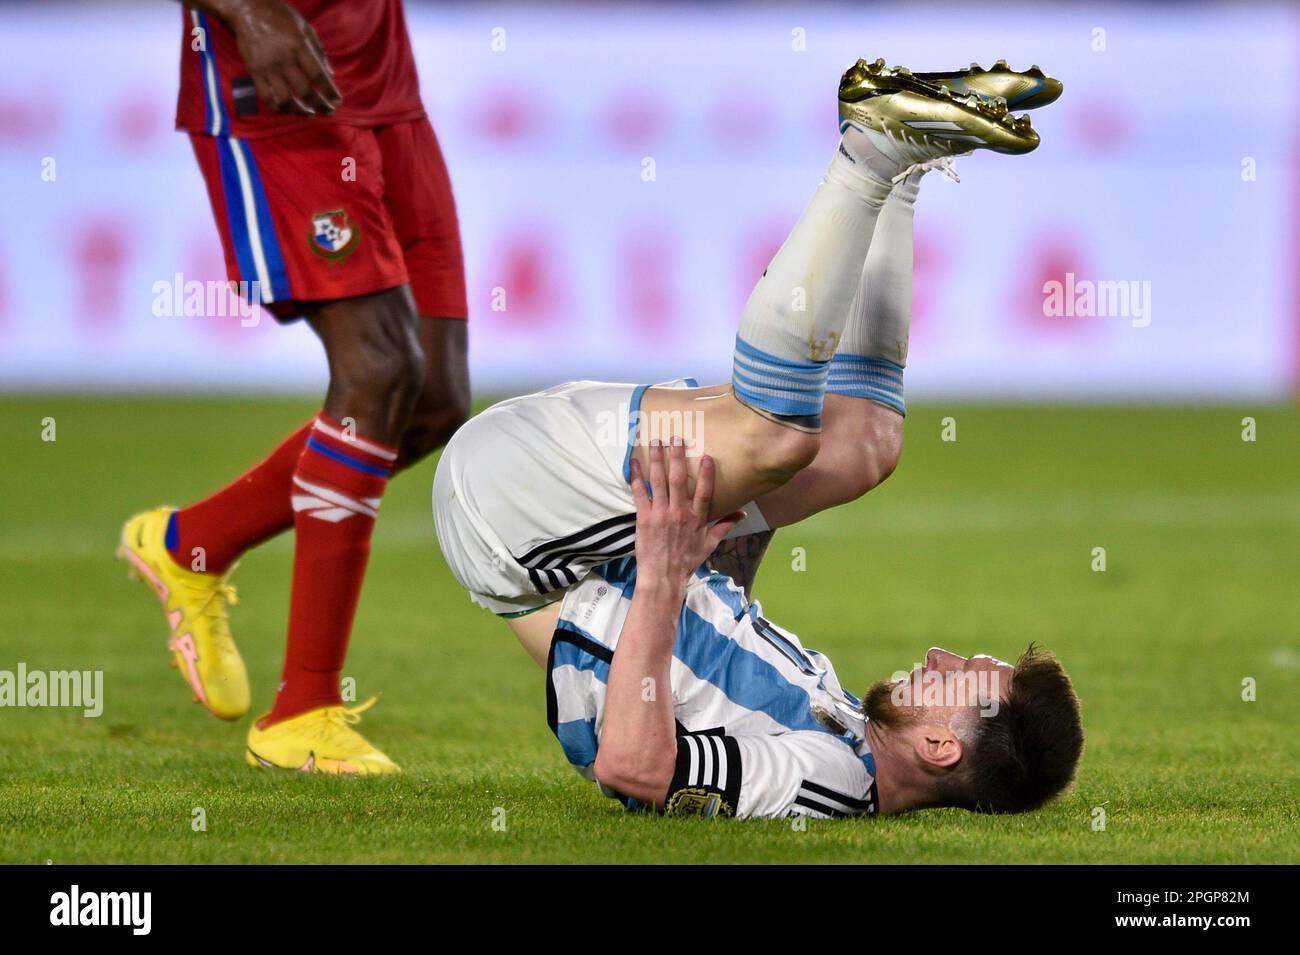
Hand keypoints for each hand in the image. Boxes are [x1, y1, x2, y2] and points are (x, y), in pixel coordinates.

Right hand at [227, 0, 340, 115]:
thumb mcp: (305, 27)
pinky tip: (287, 110)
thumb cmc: (280, 16)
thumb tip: (331, 75)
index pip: (318, 75)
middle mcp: (283, 59)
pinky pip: (266, 97)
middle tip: (328, 111)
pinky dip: (278, 108)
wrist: (247, 8)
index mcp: (298, 46)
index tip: (337, 101)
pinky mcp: (254, 72)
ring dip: (300, 111)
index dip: (329, 91)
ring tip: (309, 114)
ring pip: (285, 99)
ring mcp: (267, 67)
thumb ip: (319, 51)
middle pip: (304, 91)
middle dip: (319, 105)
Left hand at [629, 437, 743, 590]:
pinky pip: (640, 492)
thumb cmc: (687, 561)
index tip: (707, 455)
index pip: (705, 491)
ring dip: (657, 459)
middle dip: (677, 456)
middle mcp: (680, 512)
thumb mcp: (709, 544)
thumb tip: (742, 514)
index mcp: (697, 518)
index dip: (707, 473)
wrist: (663, 576)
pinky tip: (633, 462)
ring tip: (655, 441)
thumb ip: (724, 525)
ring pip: (659, 480)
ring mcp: (661, 513)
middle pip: (679, 479)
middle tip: (675, 437)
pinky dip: (636, 476)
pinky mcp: (644, 517)